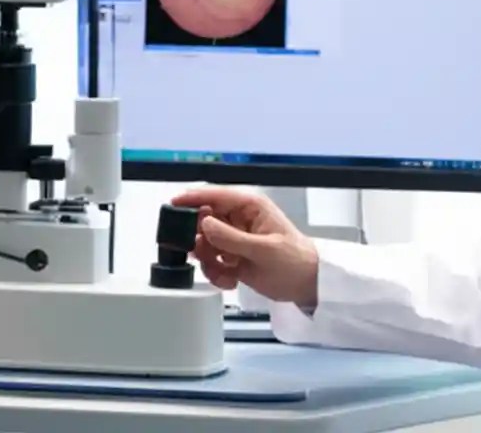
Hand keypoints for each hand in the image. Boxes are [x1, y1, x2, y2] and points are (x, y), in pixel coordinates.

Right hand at [170, 187, 318, 308]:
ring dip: (210, 261)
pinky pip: (211, 262)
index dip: (193, 199)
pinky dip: (217, 273)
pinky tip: (232, 279)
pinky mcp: (232, 258)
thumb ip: (231, 238)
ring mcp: (235, 239)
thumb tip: (204, 224)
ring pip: (204, 244)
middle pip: (203, 221)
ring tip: (226, 271)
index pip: (215, 196)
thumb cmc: (296, 261)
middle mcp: (239, 220)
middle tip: (202, 255)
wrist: (308, 285)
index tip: (172, 205)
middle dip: (199, 241)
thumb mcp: (264, 250)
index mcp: (250, 207)